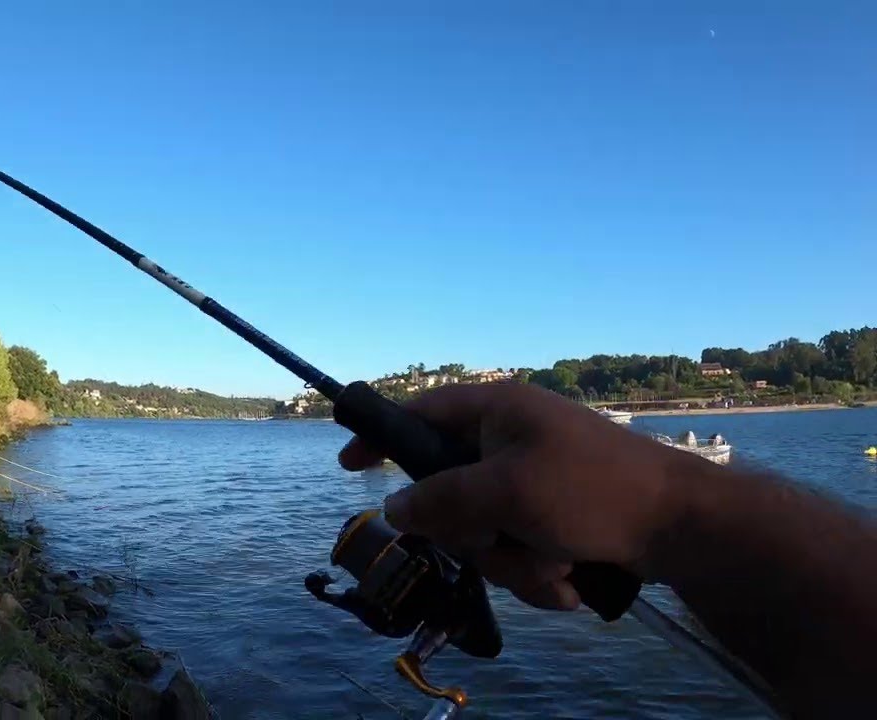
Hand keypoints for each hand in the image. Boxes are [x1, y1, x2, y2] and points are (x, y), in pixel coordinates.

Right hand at [338, 383, 695, 611]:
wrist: (686, 526)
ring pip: (486, 533)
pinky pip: (520, 550)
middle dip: (475, 536)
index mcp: (498, 411)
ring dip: (514, 563)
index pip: (420, 413)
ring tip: (556, 569)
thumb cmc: (594, 492)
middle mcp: (512, 440)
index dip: (381, 436)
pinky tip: (572, 580)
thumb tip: (394, 510)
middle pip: (450, 493)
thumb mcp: (507, 495)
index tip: (350, 466)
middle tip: (499, 541)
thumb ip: (442, 501)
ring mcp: (536, 480)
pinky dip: (540, 572)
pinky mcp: (558, 516)